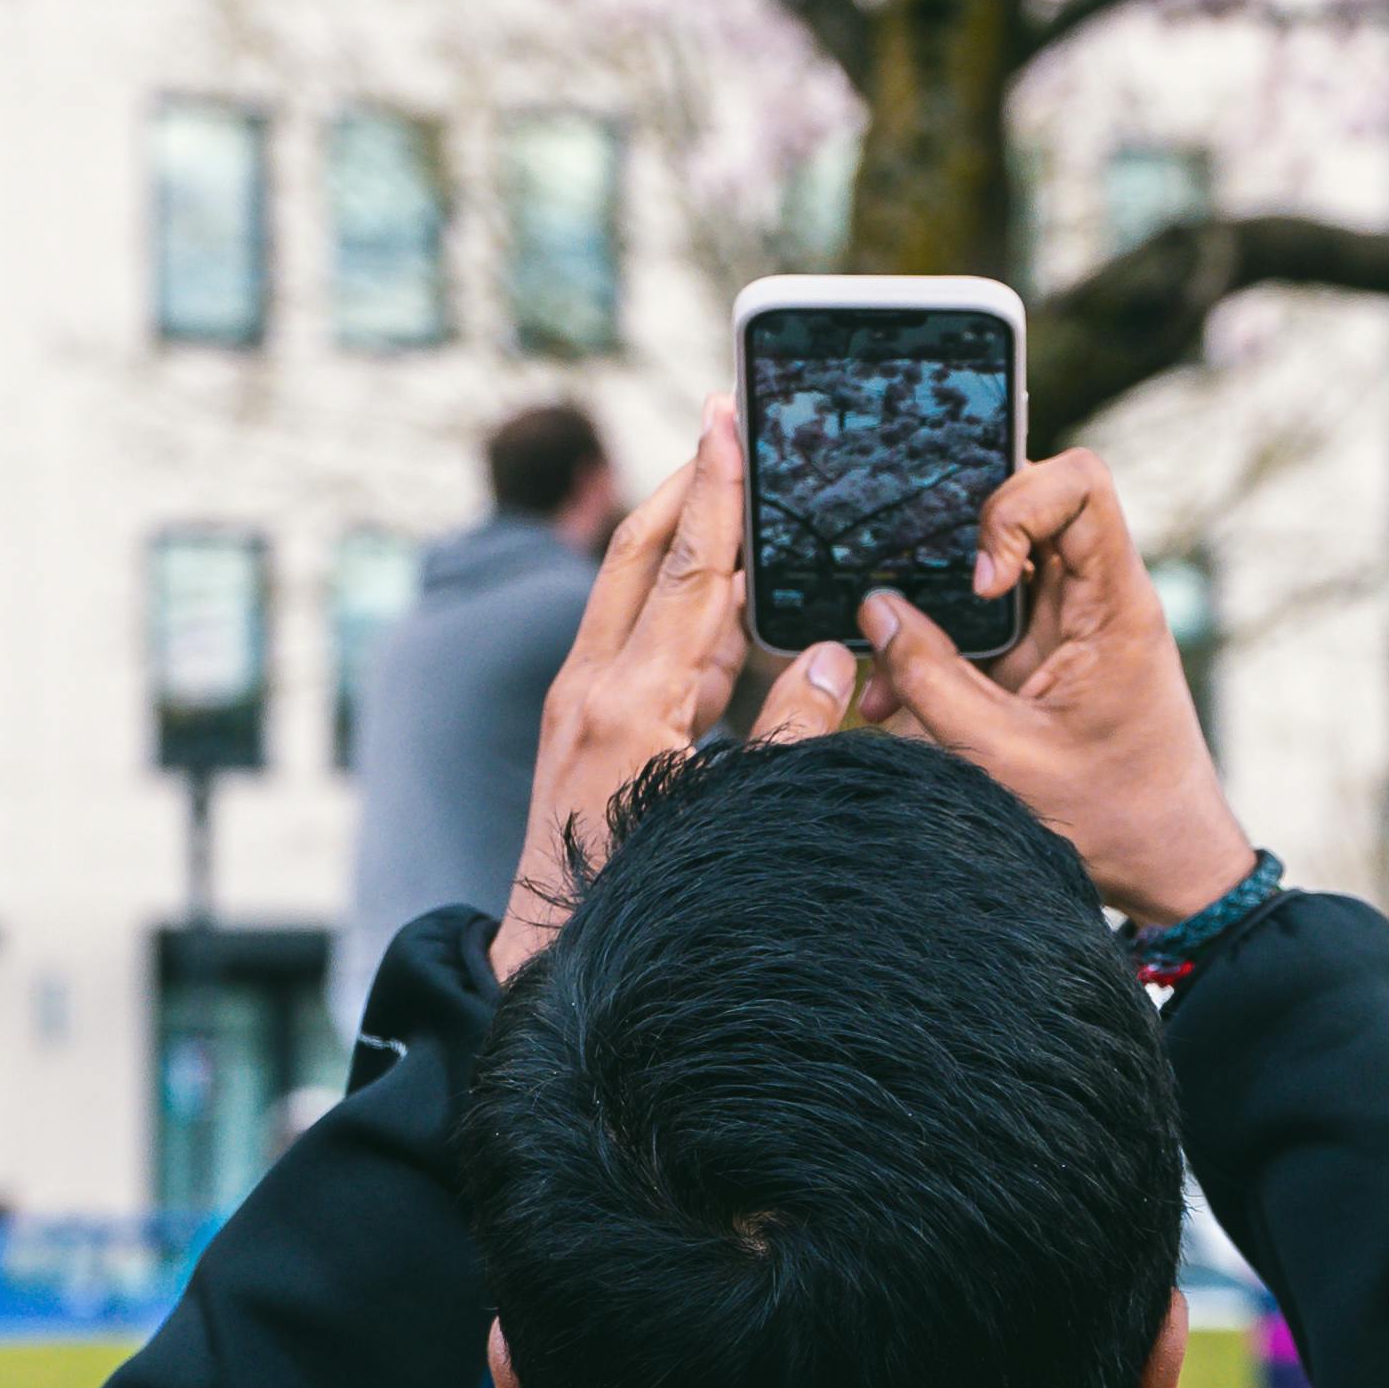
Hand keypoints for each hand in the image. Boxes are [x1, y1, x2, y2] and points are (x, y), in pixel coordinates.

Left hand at [489, 401, 857, 977]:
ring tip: (742, 498)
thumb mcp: (733, 817)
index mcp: (626, 703)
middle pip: (637, 555)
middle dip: (685, 488)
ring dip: (690, 546)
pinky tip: (734, 604)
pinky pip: (648, 648)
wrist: (553, 969)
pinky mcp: (595, 730)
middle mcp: (592, 689)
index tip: (726, 418)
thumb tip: (835, 656)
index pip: (684, 570)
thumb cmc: (642, 902)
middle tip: (724, 427)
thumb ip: (794, 737)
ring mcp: (585, 707)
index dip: (717, 491)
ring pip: (640, 598)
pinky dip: (691, 614)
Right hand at [857, 446, 1252, 926]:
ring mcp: (1072, 621)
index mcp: (1116, 605)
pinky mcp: (1047, 651)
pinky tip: (903, 693)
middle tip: (926, 607)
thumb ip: (932, 679)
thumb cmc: (1110, 817)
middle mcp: (1098, 597)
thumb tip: (875, 610)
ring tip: (897, 670)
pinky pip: (988, 618)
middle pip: (1028, 505)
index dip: (1018, 504)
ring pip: (996, 563)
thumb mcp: (1003, 756)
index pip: (1080, 483)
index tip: (987, 584)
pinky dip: (942, 643)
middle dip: (957, 546)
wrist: (1165, 867)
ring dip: (938, 603)